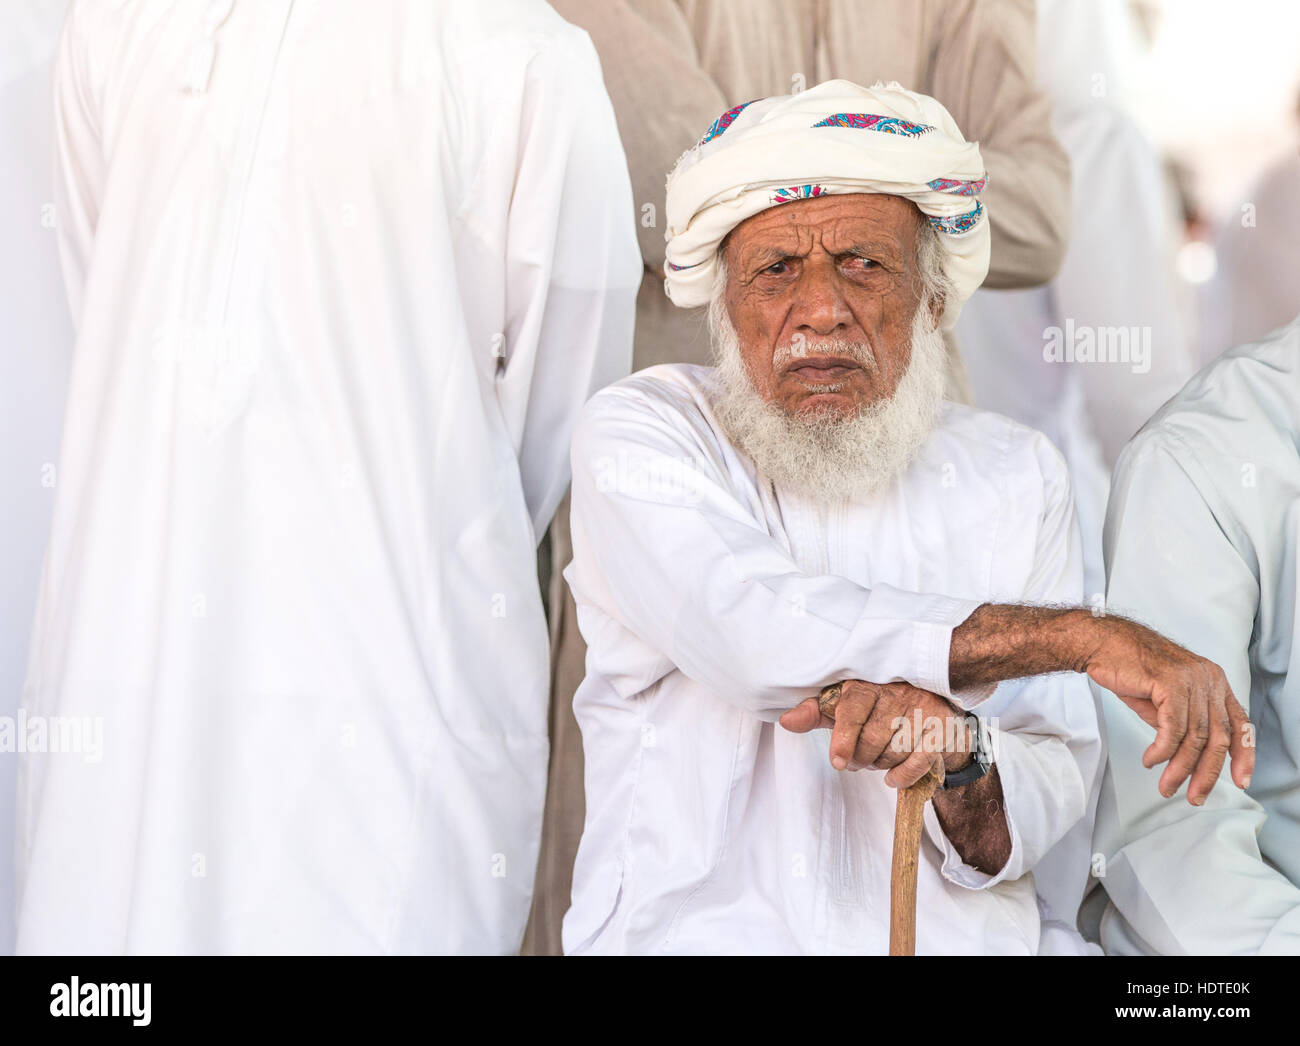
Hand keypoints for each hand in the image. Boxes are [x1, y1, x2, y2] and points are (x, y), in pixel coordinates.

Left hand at [778, 679, 965, 788]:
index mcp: (867, 684)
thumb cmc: (876, 709)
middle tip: (858, 760)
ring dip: (881, 765)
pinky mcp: (940, 727)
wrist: (929, 704)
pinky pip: (920, 760)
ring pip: (894, 751)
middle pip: (873, 738)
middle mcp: (896, 692)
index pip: (853, 708)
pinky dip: (903, 775)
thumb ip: (815, 713)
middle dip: (860, 758)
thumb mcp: (842, 706)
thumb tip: (785, 721)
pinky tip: (892, 778)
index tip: (838, 762)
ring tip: (877, 758)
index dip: (843, 737)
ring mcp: (921, 708)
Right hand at [949, 604, 1254, 805]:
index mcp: (1213, 681)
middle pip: (1218, 737)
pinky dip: (1162, 751)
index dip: (1244, 755)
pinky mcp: (1169, 683)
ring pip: (1195, 737)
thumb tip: (1190, 755)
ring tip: (1165, 785)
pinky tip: (1151, 760)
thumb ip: (1183, 721)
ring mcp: (1190, 679)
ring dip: (1179, 768)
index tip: (1241, 781)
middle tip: (1194, 796)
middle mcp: (1208, 679)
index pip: (1240, 723)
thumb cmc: (1129, 669)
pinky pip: (1172, 728)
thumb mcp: (1165, 697)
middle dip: (1207, 773)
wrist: (1100, 643)